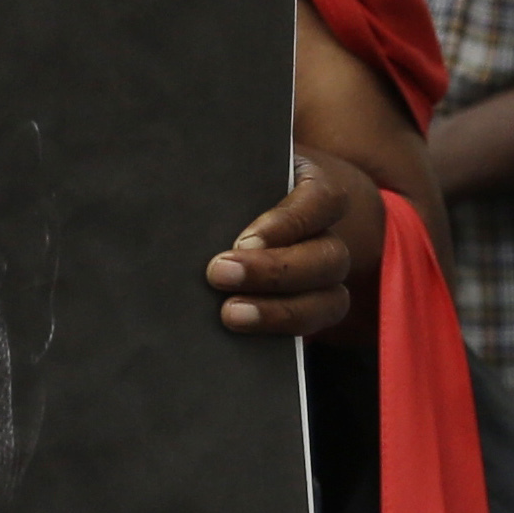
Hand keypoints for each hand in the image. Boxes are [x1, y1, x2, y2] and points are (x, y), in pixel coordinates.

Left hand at [205, 147, 377, 337]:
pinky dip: (276, 333)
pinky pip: (309, 327)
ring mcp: (326, 279)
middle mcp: (328, 236)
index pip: (323, 201)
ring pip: (329, 301)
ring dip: (279, 312)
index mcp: (317, 190)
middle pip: (329, 258)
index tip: (243, 240)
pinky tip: (238, 336)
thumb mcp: (235, 176)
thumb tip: (184, 193)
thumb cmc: (233, 188)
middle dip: (275, 271)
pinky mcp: (311, 308)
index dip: (287, 224)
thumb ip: (225, 183)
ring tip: (230, 314)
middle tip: (218, 274)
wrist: (235, 216)